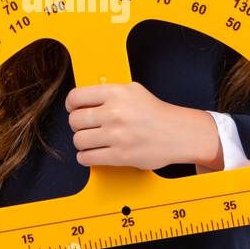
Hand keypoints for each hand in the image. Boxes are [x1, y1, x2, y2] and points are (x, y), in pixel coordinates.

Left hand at [64, 81, 222, 170]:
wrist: (179, 133)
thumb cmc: (156, 113)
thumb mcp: (133, 91)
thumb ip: (108, 92)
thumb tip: (83, 98)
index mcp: (116, 93)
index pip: (76, 97)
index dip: (71, 104)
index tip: (73, 109)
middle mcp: (115, 113)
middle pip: (75, 120)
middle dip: (77, 125)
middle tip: (85, 126)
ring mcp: (117, 135)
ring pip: (78, 140)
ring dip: (81, 142)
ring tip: (90, 140)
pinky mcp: (120, 155)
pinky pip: (87, 157)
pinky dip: (85, 157)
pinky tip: (93, 152)